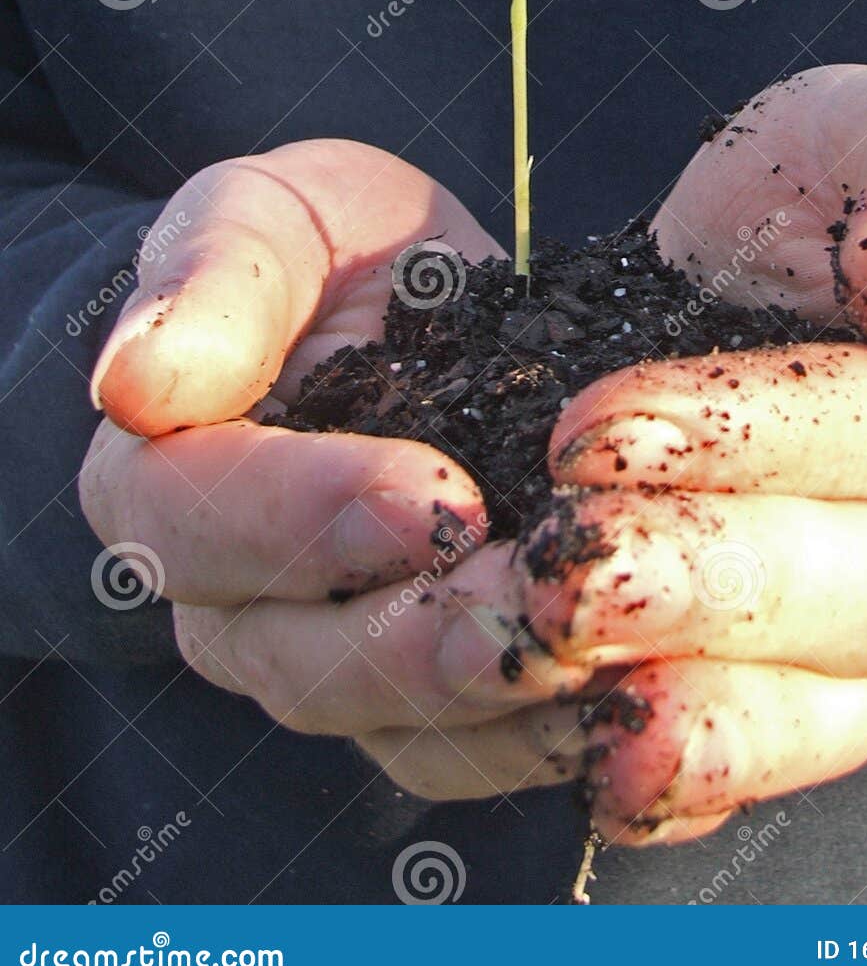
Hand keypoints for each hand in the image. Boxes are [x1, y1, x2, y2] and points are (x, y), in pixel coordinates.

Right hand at [81, 141, 595, 737]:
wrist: (417, 302)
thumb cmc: (321, 250)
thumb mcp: (266, 215)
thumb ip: (212, 276)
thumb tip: (137, 382)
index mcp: (168, 478)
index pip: (199, 521)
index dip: (310, 519)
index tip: (435, 496)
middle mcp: (236, 597)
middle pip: (294, 658)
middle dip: (418, 640)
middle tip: (531, 604)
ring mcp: (332, 658)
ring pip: (389, 727)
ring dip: (494, 706)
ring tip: (594, 666)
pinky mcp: (432, 694)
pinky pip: (473, 749)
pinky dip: (549, 737)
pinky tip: (630, 701)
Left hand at [357, 69, 866, 844]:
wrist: (801, 271)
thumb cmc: (859, 192)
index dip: (766, 437)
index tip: (600, 420)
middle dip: (710, 576)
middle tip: (566, 563)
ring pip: (835, 698)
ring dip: (695, 701)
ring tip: (568, 667)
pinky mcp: (818, 678)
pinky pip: (776, 752)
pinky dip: (690, 771)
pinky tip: (594, 761)